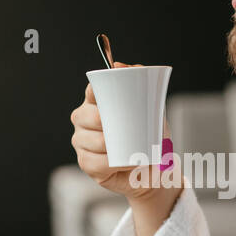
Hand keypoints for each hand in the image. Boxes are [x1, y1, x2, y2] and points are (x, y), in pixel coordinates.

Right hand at [70, 61, 176, 200]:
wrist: (154, 169)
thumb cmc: (150, 137)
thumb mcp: (153, 109)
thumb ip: (143, 82)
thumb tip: (121, 66)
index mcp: (97, 102)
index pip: (92, 91)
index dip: (98, 91)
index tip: (112, 96)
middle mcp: (84, 120)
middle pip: (87, 115)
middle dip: (103, 121)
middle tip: (124, 127)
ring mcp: (82, 142)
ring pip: (91, 140)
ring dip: (112, 146)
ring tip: (132, 149)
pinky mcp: (86, 163)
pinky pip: (94, 162)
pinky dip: (111, 163)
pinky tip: (125, 163)